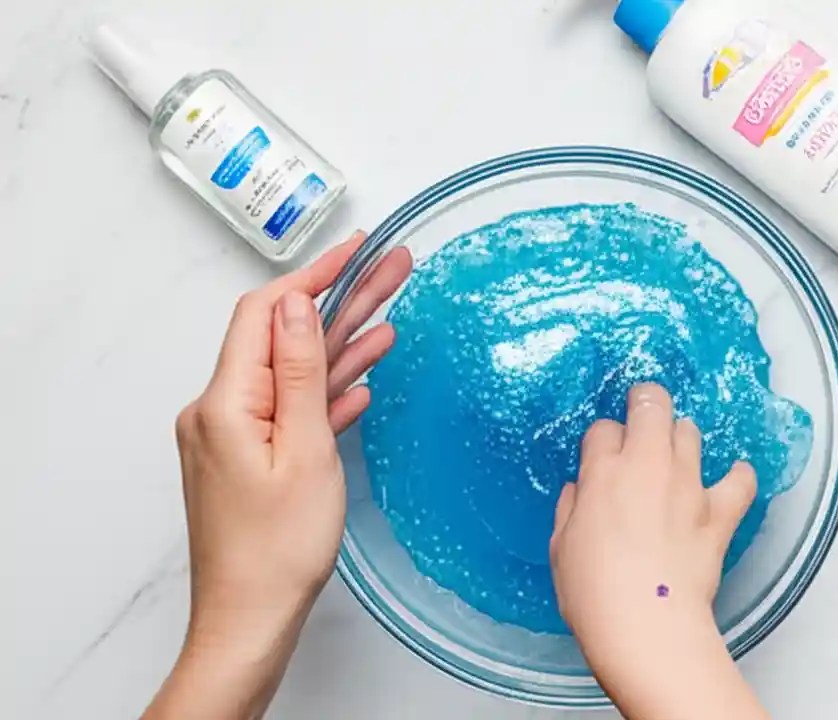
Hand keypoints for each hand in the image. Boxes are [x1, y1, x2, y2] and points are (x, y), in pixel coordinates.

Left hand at [146, 233, 410, 718]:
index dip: (313, 274)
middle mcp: (221, 410)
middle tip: (393, 269)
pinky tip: (362, 376)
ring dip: (341, 343)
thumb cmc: (277, 550)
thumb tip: (294, 301)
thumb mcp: (304, 451)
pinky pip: (292, 409)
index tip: (356, 249)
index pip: (265, 312)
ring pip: (294, 372)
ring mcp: (234, 434)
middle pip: (284, 336)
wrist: (251, 618)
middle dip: (340, 300)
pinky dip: (327, 390)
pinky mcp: (249, 457)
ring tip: (393, 311)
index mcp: (225, 402)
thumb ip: (299, 371)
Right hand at [550, 383, 768, 719]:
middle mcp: (647, 466)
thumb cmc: (594, 592)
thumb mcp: (561, 548)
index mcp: (603, 473)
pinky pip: (740, 480)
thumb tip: (581, 491)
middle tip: (642, 418)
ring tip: (675, 455)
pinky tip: (734, 476)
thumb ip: (571, 509)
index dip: (602, 439)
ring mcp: (688, 486)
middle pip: (652, 406)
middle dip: (646, 404)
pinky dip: (738, 475)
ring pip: (690, 432)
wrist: (647, 625)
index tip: (601, 455)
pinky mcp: (719, 513)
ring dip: (680, 437)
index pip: (602, 429)